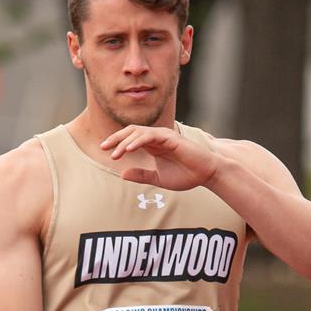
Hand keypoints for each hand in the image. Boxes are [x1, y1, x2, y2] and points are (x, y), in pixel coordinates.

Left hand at [102, 124, 219, 192]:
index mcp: (153, 145)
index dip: (117, 143)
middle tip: (104, 148)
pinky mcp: (170, 138)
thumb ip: (141, 175)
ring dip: (125, 142)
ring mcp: (163, 136)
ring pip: (138, 132)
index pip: (130, 139)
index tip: (105, 151)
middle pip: (131, 131)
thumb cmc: (186, 175)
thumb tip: (122, 173)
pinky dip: (138, 141)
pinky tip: (129, 149)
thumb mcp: (158, 179)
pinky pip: (150, 136)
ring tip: (115, 153)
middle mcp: (156, 138)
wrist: (206, 174)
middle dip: (116, 138)